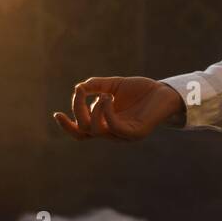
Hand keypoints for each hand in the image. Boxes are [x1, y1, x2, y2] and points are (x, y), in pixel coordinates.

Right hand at [52, 76, 184, 140]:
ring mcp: (123, 135)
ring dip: (93, 111)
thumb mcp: (114, 85)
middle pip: (85, 130)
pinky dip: (106, 113)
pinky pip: (115, 128)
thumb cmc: (140, 90)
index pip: (82, 132)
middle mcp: (112, 132)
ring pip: (97, 131)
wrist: (165, 91)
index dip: (68, 126)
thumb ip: (96, 86)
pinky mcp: (135, 133)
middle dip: (78, 110)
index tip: (57, 113)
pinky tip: (107, 98)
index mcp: (105, 123)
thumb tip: (78, 87)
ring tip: (103, 94)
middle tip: (81, 91)